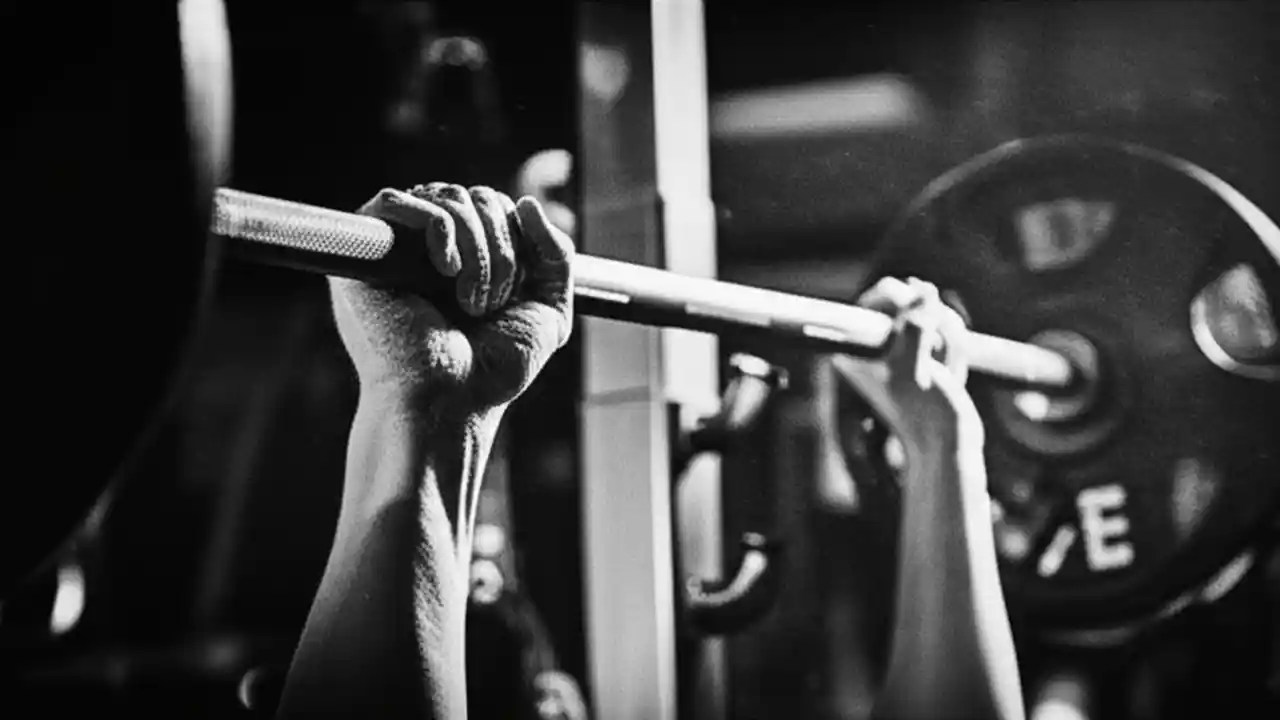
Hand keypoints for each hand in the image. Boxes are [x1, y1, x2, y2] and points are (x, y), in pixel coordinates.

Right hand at [329, 183, 573, 423]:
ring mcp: (396, 249)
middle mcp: (428, 247)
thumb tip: (527, 203)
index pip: (495, 204)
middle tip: (489, 305)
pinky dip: (435, 227)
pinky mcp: (366, 256)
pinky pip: (394, 201)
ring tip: (469, 303)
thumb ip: (556, 254)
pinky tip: (444, 270)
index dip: (517, 237)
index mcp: (466, 255)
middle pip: (474, 196)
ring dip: (476, 250)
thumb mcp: (548, 309)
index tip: (515, 292)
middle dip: (500, 247)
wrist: (451, 403)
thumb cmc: (492, 369)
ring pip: (445, 196)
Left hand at [831, 277, 983, 470]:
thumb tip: (920, 287)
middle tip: (933, 353)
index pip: (877, 298)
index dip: (903, 299)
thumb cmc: (922, 410)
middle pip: (914, 301)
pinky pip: (950, 335)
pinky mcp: (928, 355)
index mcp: (858, 346)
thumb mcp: (911, 365)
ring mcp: (905, 347)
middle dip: (935, 325)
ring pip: (938, 316)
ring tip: (944, 373)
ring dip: (949, 343)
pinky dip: (956, 352)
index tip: (918, 314)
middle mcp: (878, 343)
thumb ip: (914, 323)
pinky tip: (952, 376)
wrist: (947, 445)